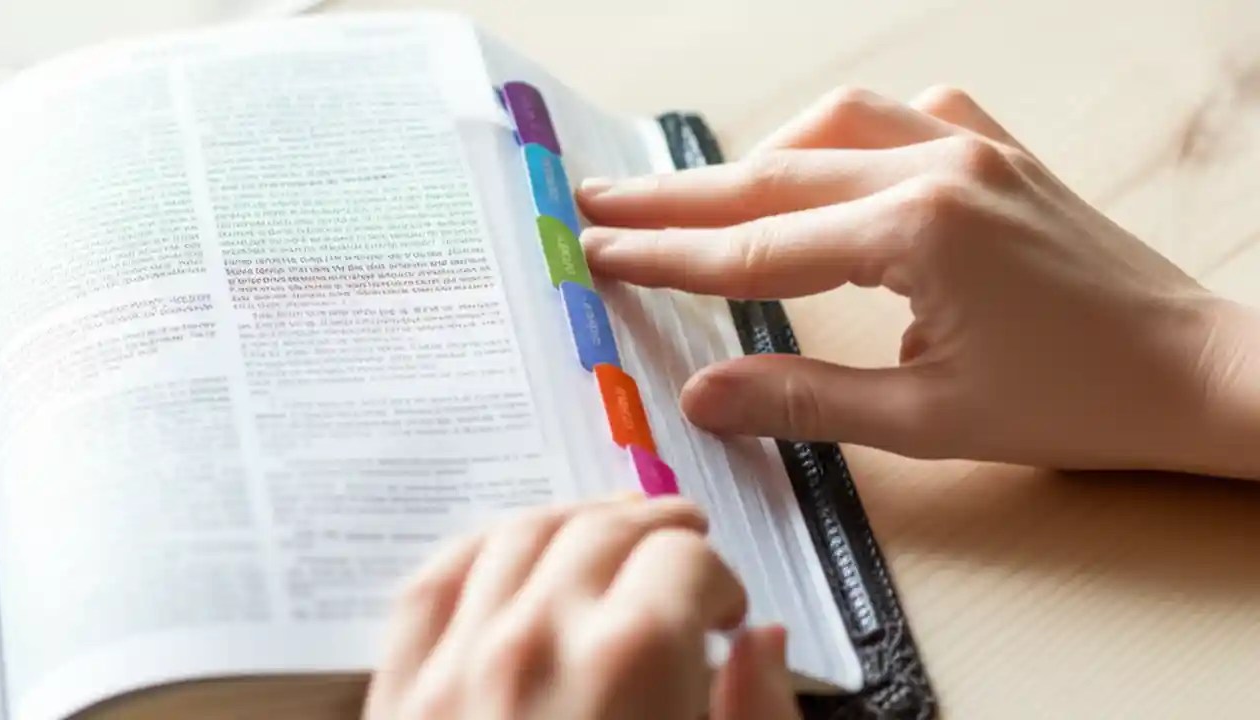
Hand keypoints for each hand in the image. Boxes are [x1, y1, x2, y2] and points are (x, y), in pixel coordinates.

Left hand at [363, 496, 800, 719]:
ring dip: (575, 523)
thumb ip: (758, 714)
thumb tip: (763, 645)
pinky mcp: (397, 698)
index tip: (725, 615)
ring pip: (521, 534)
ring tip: (608, 543)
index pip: (683, 559)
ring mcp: (454, 666)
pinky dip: (479, 550)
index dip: (718, 580)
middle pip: (604, 529)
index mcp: (632, 663)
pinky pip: (432, 582)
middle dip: (656, 531)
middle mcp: (535, 643)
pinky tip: (510, 554)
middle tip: (681, 554)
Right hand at [577, 87, 1259, 478]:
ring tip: (700, 200)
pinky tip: (826, 169)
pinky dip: (846, 137)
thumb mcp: (928, 421)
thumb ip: (805, 399)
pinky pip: (904, 115)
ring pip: (833, 125)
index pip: (757, 246)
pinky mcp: (999, 152)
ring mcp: (974, 147)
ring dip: (759, 161)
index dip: (668, 255)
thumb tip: (705, 397)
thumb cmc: (1078, 402)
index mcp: (920, 231)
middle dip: (678, 196)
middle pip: (774, 175)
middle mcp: (941, 166)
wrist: (1196, 375)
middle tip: (600, 201)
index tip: (599, 250)